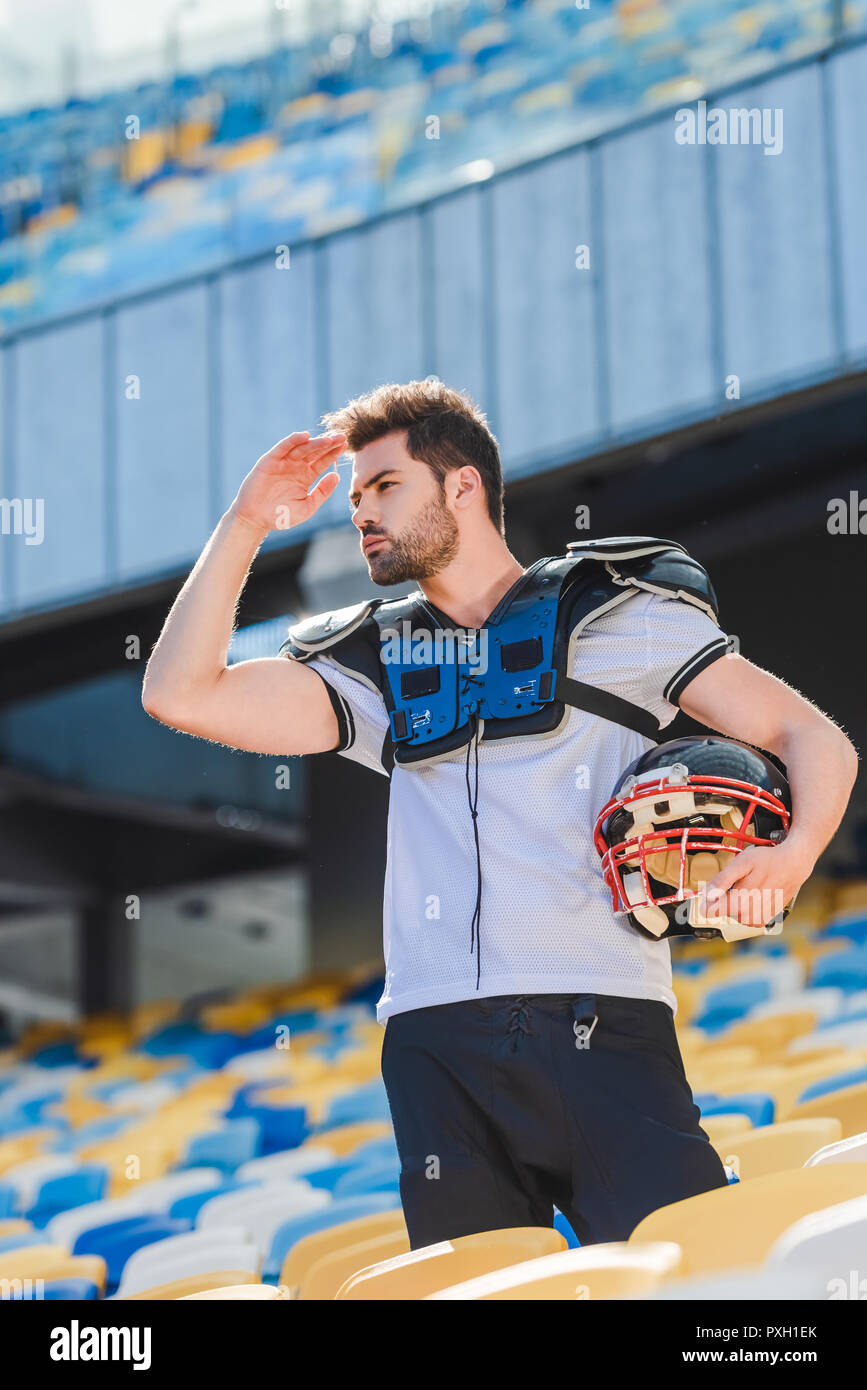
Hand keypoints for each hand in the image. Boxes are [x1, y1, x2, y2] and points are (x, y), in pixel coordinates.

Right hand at [231, 430, 346, 534]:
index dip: (333, 453)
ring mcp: (283, 462)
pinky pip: (282, 448)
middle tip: (341, 437)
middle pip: (314, 452)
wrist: (256, 519)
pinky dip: (292, 441)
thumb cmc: (281, 516)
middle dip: (328, 444)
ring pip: (301, 448)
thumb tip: (336, 475)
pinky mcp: (270, 461)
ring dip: (315, 443)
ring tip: (328, 439)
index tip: (345, 445)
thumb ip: (322, 492)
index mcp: (306, 476)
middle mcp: (296, 466)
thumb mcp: (307, 506)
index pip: (322, 461)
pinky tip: (305, 436)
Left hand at [698, 841, 814, 929]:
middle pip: (724, 911)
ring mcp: (759, 919)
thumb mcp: (741, 863)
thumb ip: (722, 881)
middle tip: (738, 882)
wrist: (794, 864)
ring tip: (749, 887)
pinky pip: (747, 917)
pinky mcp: (766, 919)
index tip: (712, 891)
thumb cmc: (768, 861)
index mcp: (741, 902)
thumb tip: (706, 896)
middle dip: (727, 897)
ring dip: (737, 902)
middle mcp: (750, 914)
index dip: (708, 900)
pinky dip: (747, 907)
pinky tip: (754, 894)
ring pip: (735, 915)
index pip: (712, 911)